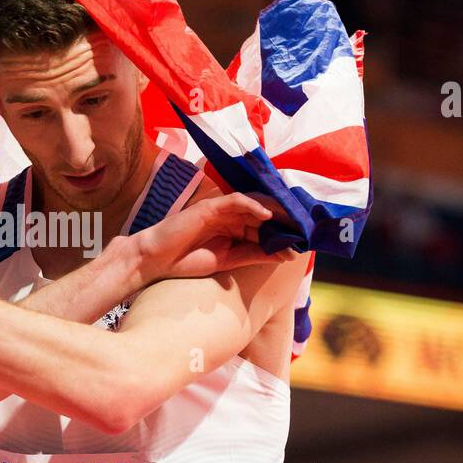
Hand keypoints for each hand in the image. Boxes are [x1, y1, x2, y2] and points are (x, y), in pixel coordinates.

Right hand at [126, 191, 294, 284]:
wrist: (156, 261)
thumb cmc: (186, 261)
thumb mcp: (229, 261)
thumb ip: (255, 255)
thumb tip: (287, 254)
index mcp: (234, 230)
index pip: (265, 227)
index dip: (285, 232)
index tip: (304, 239)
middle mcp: (230, 217)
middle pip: (264, 212)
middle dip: (285, 218)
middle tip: (306, 225)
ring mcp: (220, 210)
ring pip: (253, 203)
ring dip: (275, 210)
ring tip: (293, 218)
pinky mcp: (209, 206)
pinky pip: (235, 200)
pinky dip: (252, 205)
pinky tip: (266, 215)